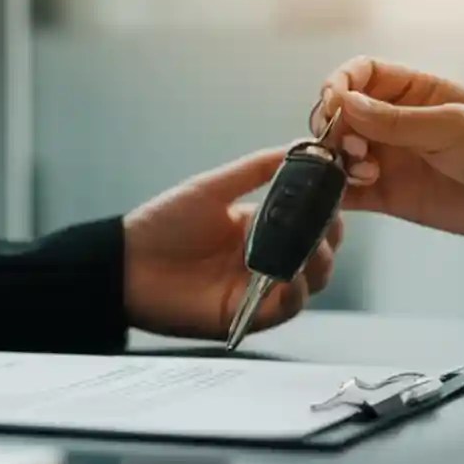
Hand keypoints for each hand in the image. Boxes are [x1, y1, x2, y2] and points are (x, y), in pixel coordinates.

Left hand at [123, 148, 342, 338]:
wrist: (127, 264)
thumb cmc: (163, 225)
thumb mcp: (213, 188)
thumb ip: (256, 170)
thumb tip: (299, 147)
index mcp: (260, 229)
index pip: (311, 224)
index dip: (328, 213)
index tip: (337, 196)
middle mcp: (265, 261)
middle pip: (318, 256)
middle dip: (329, 241)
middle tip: (326, 226)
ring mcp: (258, 289)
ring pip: (309, 284)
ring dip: (317, 266)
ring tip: (311, 250)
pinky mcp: (247, 316)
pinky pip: (284, 310)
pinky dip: (295, 295)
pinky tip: (292, 278)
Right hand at [312, 57, 463, 247]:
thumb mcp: (452, 126)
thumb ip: (394, 119)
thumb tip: (343, 103)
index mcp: (415, 91)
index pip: (361, 74)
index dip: (340, 84)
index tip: (333, 102)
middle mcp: (396, 122)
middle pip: (342, 113)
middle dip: (334, 125)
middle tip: (351, 144)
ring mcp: (390, 158)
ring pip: (339, 151)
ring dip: (337, 159)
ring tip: (365, 170)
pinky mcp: (388, 195)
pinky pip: (348, 191)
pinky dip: (334, 191)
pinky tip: (342, 192)